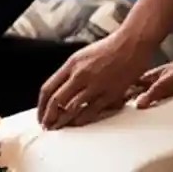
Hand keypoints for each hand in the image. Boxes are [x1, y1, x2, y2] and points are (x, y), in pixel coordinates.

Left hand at [38, 28, 156, 128]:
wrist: (132, 44)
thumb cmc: (109, 48)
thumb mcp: (82, 56)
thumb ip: (71, 72)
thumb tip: (61, 89)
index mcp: (71, 64)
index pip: (48, 88)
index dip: (42, 105)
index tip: (41, 114)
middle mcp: (80, 75)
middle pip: (56, 100)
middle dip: (49, 116)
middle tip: (47, 125)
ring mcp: (95, 85)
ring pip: (72, 108)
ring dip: (63, 121)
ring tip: (59, 128)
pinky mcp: (110, 93)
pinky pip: (92, 111)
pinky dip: (82, 120)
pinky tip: (77, 124)